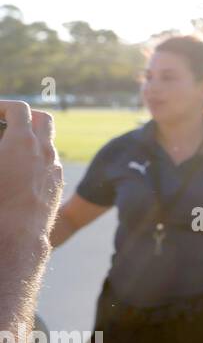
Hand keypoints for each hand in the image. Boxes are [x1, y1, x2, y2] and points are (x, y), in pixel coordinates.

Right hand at [0, 101, 62, 271]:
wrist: (14, 236)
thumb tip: (6, 143)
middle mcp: (44, 152)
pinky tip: (19, 169)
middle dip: (25, 116)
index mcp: (22, 142)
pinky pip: (49, 164)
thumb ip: (2, 145)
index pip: (19, 109)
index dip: (4, 106)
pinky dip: (37, 158)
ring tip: (10, 147)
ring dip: (32, 139)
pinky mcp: (56, 185)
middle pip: (43, 120)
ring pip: (48, 143)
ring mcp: (53, 169)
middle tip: (6, 122)